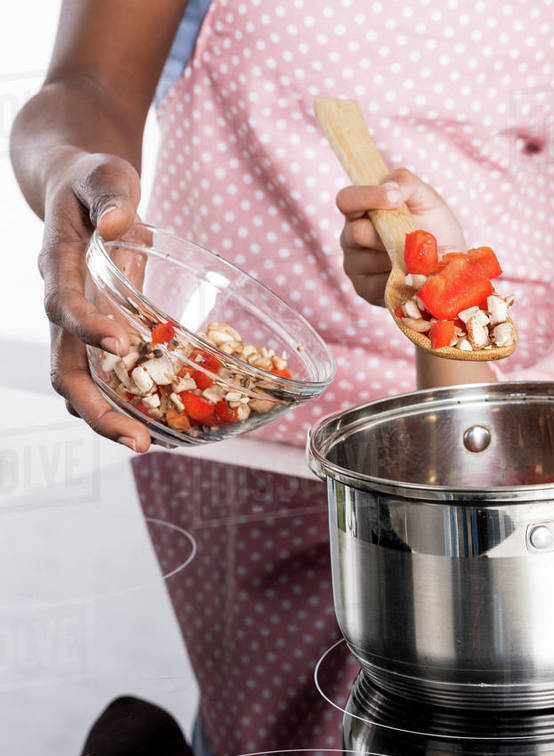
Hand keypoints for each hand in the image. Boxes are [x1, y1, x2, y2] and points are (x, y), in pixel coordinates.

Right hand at [41, 151, 148, 452]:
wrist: (73, 188)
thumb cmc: (92, 180)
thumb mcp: (104, 175)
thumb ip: (112, 195)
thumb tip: (120, 223)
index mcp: (58, 264)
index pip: (62, 303)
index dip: (85, 327)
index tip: (119, 345)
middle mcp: (61, 301)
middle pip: (63, 367)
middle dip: (94, 406)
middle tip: (135, 440)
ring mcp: (77, 322)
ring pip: (78, 380)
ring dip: (107, 416)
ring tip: (146, 445)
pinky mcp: (99, 329)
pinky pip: (103, 374)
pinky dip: (124, 401)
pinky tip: (157, 424)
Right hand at [336, 168, 465, 306]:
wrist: (450, 265)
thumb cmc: (435, 227)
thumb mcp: (427, 199)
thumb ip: (407, 183)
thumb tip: (391, 190)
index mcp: (361, 210)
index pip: (346, 200)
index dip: (366, 197)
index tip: (394, 199)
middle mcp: (350, 237)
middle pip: (355, 233)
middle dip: (388, 234)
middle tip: (413, 236)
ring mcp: (355, 265)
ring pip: (370, 260)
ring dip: (399, 258)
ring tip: (416, 257)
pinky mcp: (365, 290)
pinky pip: (378, 285)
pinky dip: (401, 278)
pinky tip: (412, 274)